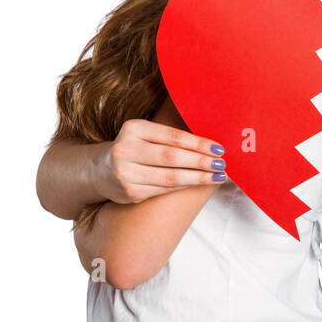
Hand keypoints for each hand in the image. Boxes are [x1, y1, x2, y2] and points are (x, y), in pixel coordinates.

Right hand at [92, 98, 226, 204]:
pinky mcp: (129, 193)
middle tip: (222, 164)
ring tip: (218, 176)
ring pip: (170, 177)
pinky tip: (199, 184)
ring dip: (198, 178)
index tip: (219, 148)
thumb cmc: (133, 149)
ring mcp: (125, 173)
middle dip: (202, 162)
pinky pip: (164, 189)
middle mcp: (125, 150)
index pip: (172, 136)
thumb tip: (210, 143)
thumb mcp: (144, 135)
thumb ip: (169, 137)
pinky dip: (185, 186)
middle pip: (172, 157)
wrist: (99, 171)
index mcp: (133, 129)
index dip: (198, 143)